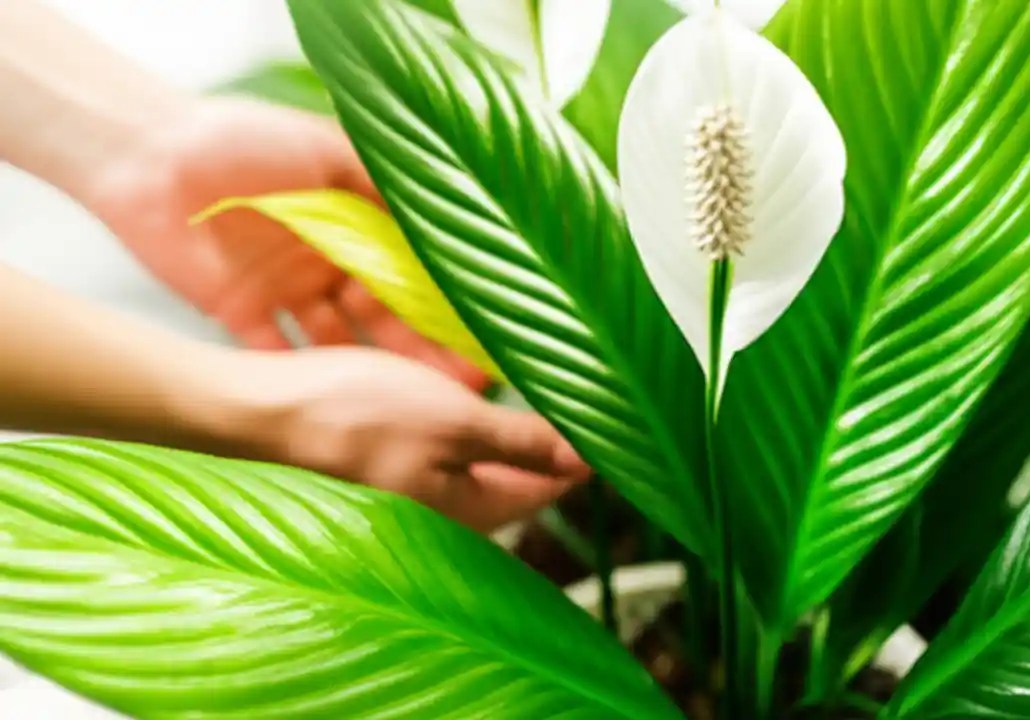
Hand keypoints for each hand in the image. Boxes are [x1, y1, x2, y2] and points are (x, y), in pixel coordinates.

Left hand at [84, 96, 488, 390]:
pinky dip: (301, 376)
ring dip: (369, 370)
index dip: (441, 304)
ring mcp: (284, 290)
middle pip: (382, 316)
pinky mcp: (240, 312)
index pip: (407, 273)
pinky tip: (333, 401)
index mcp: (350, 224)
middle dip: (419, 351)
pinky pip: (276, 353)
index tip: (478, 333)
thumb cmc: (240, 136)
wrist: (146, 151)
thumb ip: (378, 180)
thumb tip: (442, 206)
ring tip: (406, 404)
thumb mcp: (322, 147)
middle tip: (459, 387)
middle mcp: (325, 262)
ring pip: (339, 341)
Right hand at [207, 346, 589, 531]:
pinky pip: (434, 454)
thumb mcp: (453, 420)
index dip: (575, 456)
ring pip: (469, 465)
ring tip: (514, 394)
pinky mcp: (377, 471)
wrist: (255, 412)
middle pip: (506, 482)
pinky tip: (453, 399)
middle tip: (563, 400)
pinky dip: (453, 427)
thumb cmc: (355, 414)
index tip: (602, 423)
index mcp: (464, 511)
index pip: (541, 489)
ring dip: (495, 433)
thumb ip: (520, 442)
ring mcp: (405, 495)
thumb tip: (585, 460)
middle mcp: (438, 515)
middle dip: (536, 445)